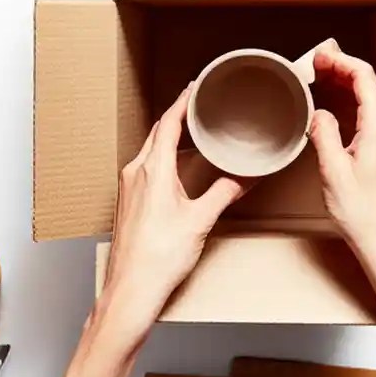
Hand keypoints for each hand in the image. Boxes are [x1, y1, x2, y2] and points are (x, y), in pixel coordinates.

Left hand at [100, 85, 250, 325]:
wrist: (131, 288)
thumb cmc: (160, 258)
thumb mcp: (200, 220)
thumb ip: (225, 192)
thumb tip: (248, 176)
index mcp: (153, 170)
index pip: (169, 123)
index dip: (183, 102)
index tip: (195, 88)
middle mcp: (136, 173)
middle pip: (157, 133)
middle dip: (177, 116)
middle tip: (197, 105)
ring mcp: (128, 187)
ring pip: (149, 150)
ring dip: (169, 136)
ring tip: (190, 131)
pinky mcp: (127, 202)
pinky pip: (144, 167)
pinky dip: (161, 156)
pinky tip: (173, 166)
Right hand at [309, 40, 375, 264]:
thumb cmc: (362, 213)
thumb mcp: (333, 171)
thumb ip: (323, 134)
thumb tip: (318, 112)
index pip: (364, 77)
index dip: (341, 60)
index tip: (320, 55)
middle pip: (366, 85)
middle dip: (340, 69)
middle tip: (314, 63)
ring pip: (367, 101)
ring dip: (343, 87)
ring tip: (318, 80)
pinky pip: (367, 118)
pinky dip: (348, 106)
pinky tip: (331, 109)